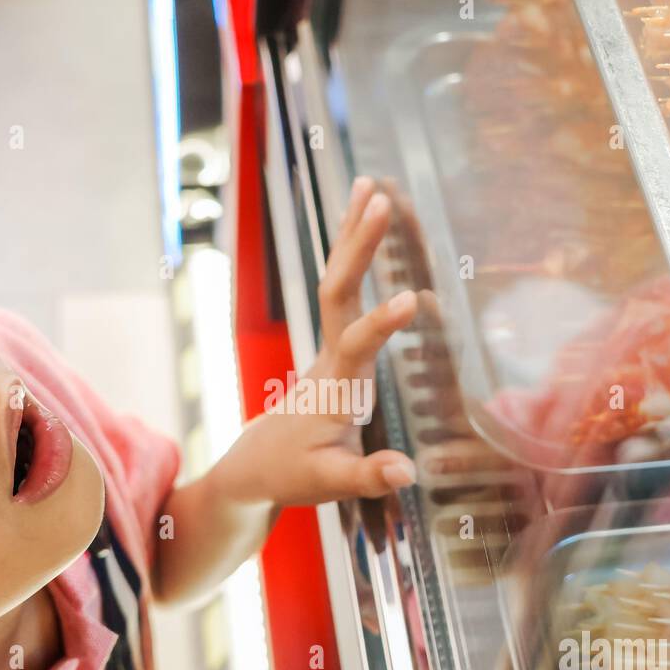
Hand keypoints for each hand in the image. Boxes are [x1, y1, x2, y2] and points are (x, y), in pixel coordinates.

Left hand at [217, 177, 418, 507]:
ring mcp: (329, 347)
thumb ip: (369, 476)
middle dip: (359, 246)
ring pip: (338, 281)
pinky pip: (343, 290)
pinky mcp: (333, 346)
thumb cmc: (293, 475)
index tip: (414, 299)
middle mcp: (330, 357)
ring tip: (370, 185)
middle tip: (382, 200)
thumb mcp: (331, 483)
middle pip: (339, 292)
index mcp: (336, 388)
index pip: (358, 345)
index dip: (382, 322)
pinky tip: (361, 220)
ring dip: (353, 235)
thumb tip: (409, 471)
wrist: (254, 469)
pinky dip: (352, 253)